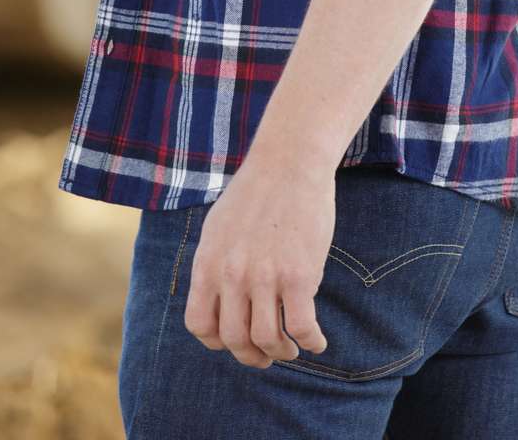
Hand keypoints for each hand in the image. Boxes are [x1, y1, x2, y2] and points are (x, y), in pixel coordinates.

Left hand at [184, 158, 333, 367]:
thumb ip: (216, 264)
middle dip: (251, 356)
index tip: (235, 339)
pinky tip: (317, 341)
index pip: (200, 325)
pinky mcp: (299, 274)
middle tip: (266, 355)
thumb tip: (218, 299)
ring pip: (268, 340)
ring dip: (282, 352)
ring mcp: (265, 276)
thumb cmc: (256, 191)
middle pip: (234, 340)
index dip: (217, 341)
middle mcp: (232, 275)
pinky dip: (311, 342)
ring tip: (291, 348)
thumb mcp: (218, 227)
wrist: (289, 162)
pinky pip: (302, 327)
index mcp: (208, 263)